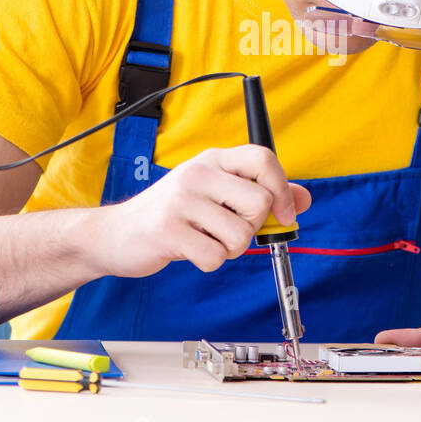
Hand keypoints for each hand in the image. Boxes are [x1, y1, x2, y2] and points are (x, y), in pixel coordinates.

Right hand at [95, 145, 311, 278]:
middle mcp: (198, 173)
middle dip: (253, 228)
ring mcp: (181, 201)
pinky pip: (215, 257)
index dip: (283, 188)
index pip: (262, 158)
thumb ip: (260, 193)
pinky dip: (209, 263)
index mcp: (212, 160)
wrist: (116, 234)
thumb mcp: (216, 194)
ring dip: (229, 250)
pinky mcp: (168, 230)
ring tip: (205, 240)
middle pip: (260, 203)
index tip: (285, 213)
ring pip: (241, 236)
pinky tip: (190, 251)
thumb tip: (305, 199)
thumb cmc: (173, 214)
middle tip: (229, 230)